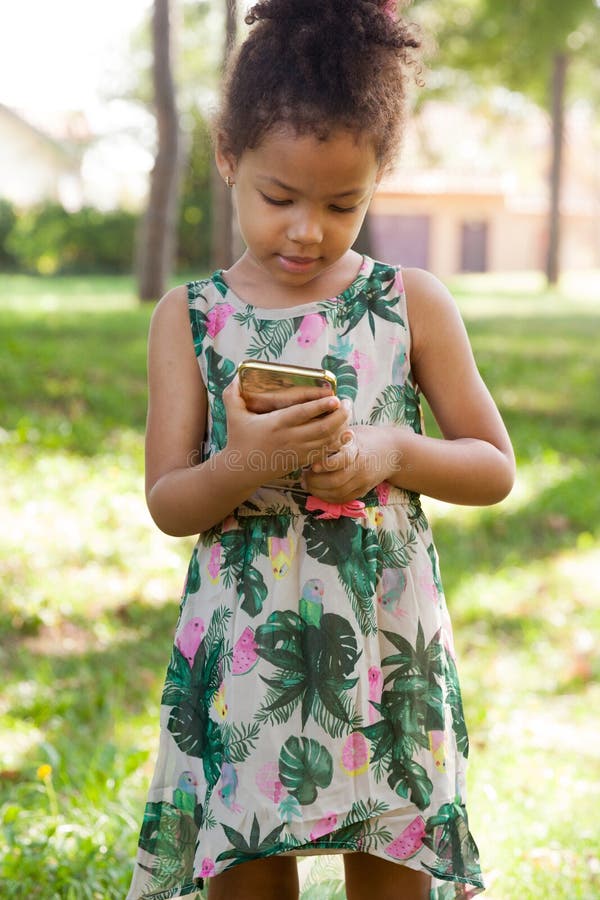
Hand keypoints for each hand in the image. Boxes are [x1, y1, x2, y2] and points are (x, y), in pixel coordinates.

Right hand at [222, 377, 352, 482]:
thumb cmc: (238, 439)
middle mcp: (290, 438)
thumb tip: (236, 376)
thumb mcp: (233, 414)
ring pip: (327, 440)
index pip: (303, 414)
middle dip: (340, 415)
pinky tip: (343, 432)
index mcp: (276, 424)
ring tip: (348, 413)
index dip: (321, 406)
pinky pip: (324, 453)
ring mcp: (297, 451)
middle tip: (348, 402)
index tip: (335, 398)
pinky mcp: (301, 461)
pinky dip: (336, 443)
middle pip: (322, 427)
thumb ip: (233, 394)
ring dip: (341, 427)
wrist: (242, 470)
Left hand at [303, 424, 406, 503]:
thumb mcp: (352, 431)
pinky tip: (318, 491)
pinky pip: (343, 499)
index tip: (313, 465)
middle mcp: (361, 467)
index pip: (342, 459)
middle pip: (336, 481)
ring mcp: (363, 481)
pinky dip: (327, 498)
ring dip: (318, 491)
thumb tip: (309, 438)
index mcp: (358, 449)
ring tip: (307, 483)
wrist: (392, 452)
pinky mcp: (363, 491)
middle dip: (315, 481)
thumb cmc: (366, 437)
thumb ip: (334, 437)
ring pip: (338, 493)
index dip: (325, 464)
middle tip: (303, 476)